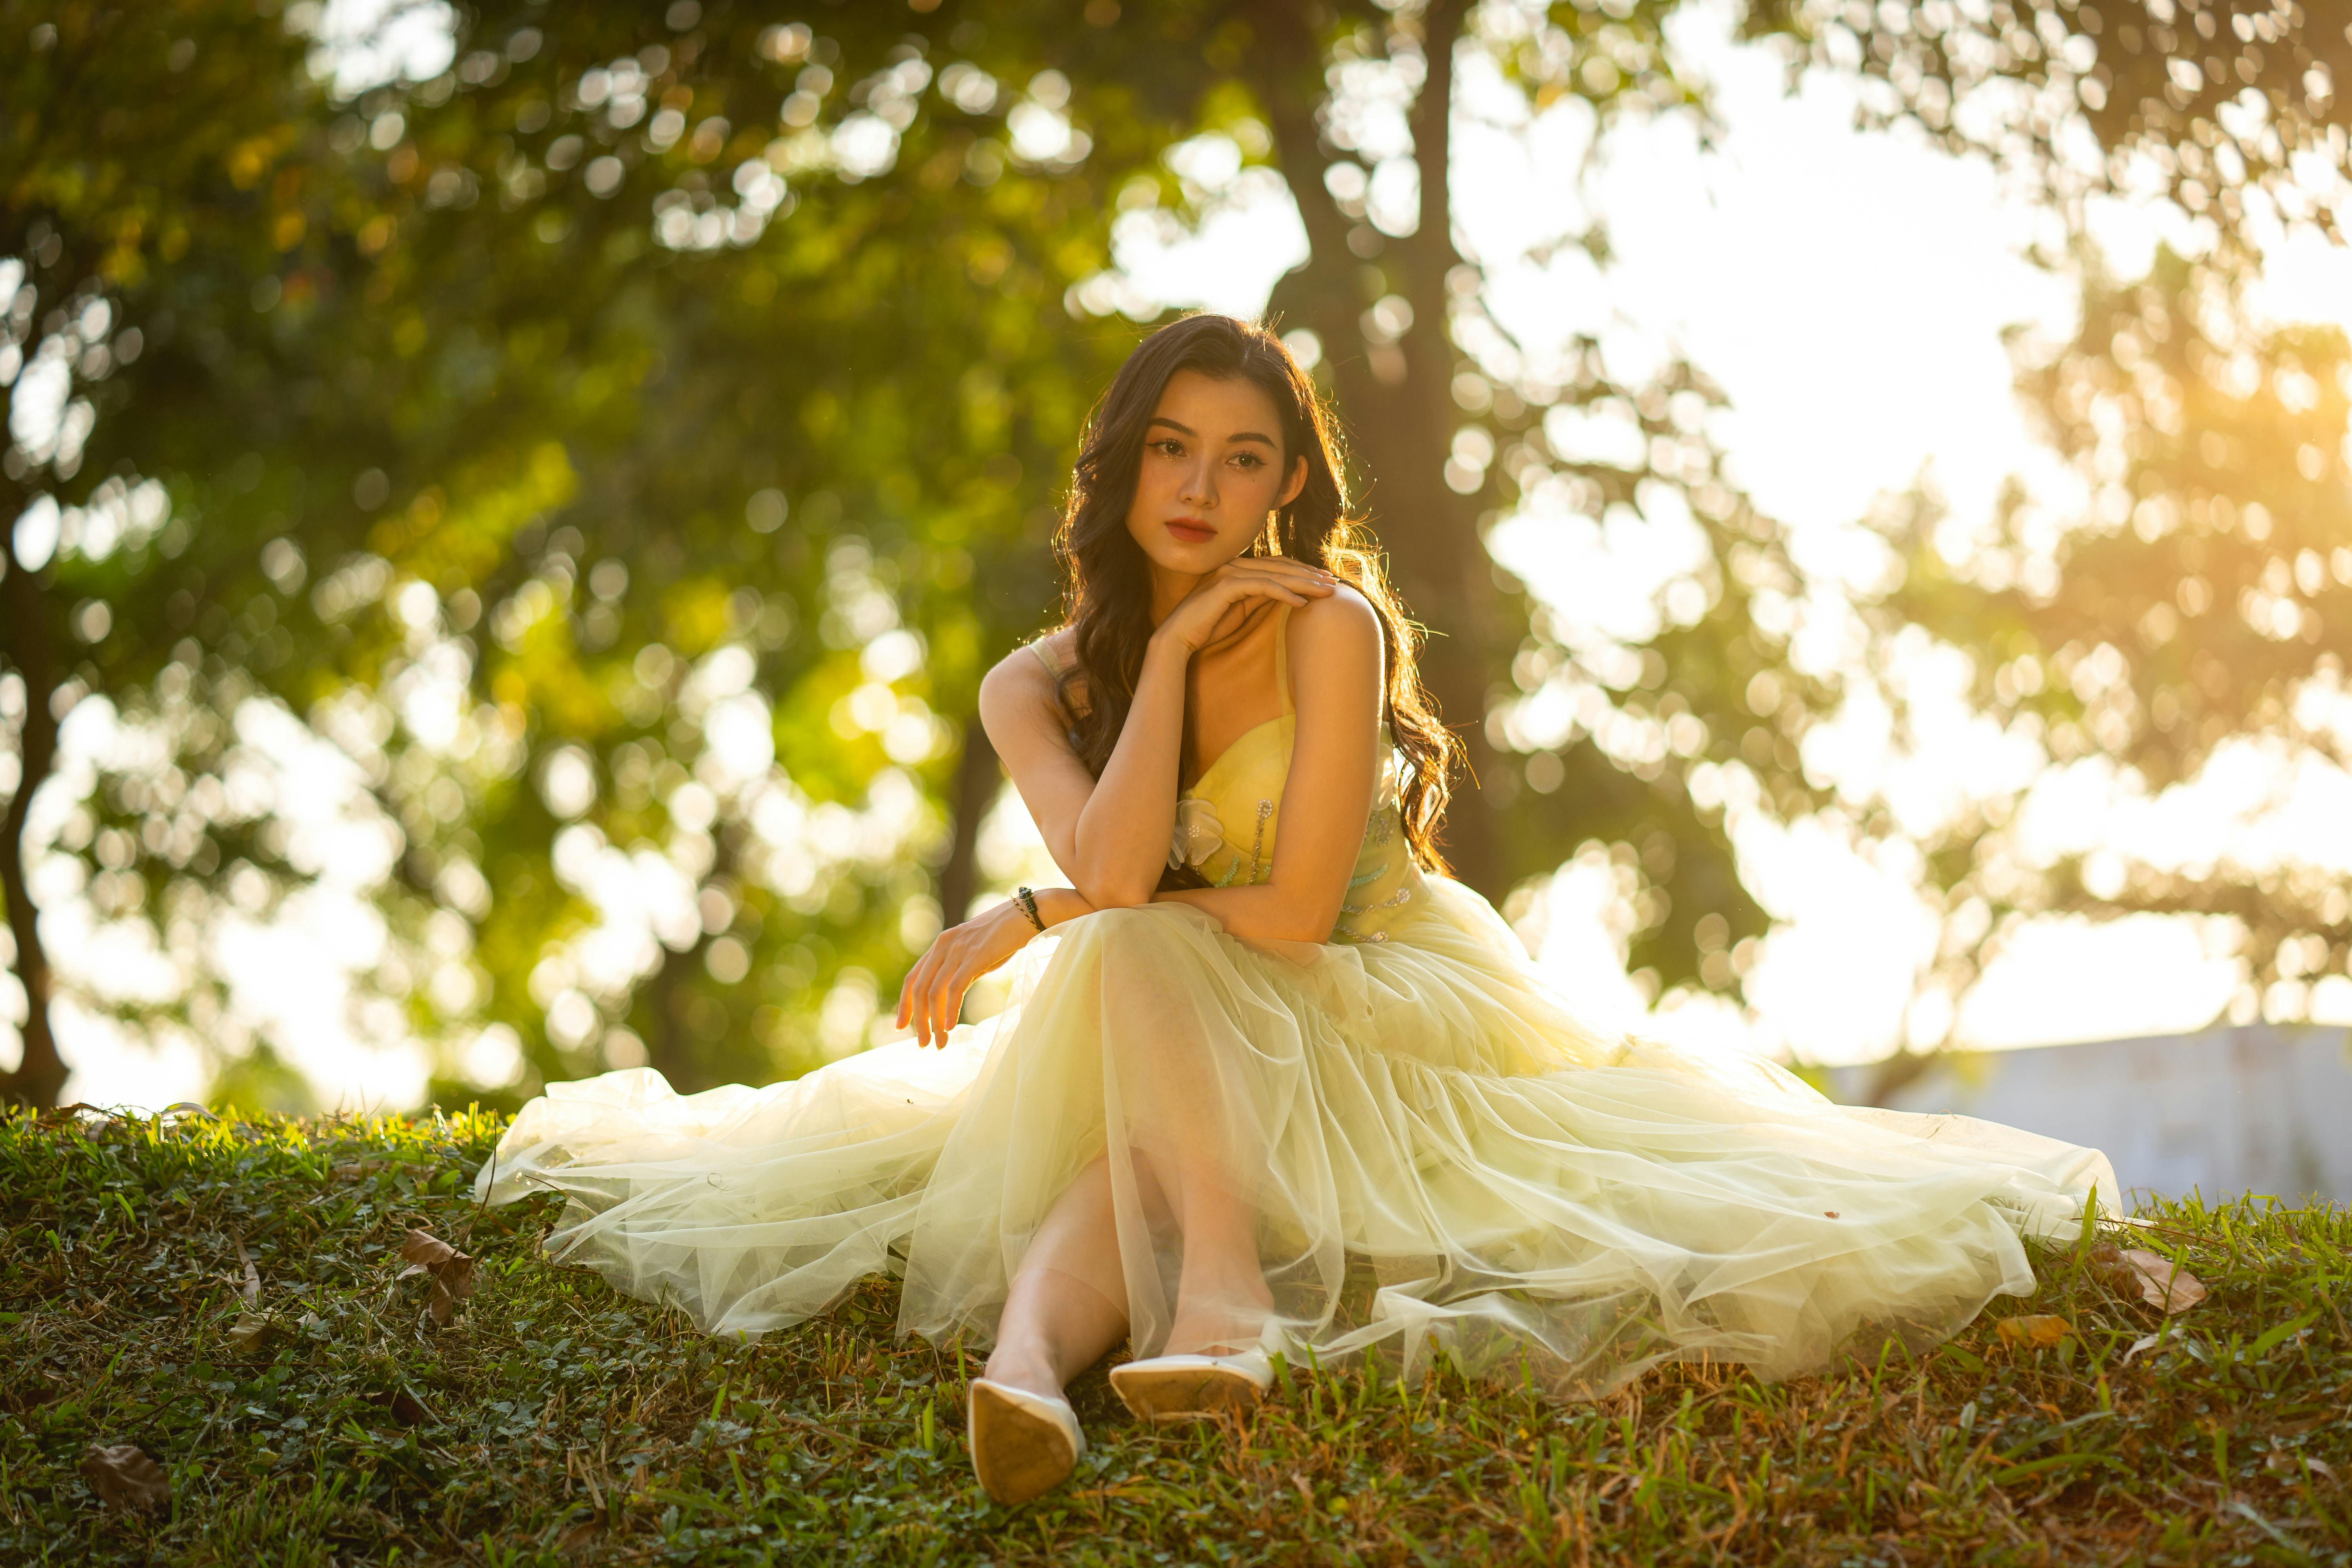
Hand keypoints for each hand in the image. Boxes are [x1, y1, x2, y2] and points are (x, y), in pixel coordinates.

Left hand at [895, 899, 1038, 1047]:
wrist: (1028, 915)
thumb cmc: (1005, 938)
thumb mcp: (974, 955)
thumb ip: (960, 972)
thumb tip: (952, 999)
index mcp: (940, 945)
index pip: (913, 978)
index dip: (904, 1004)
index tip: (900, 1026)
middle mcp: (943, 946)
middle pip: (919, 989)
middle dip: (919, 1020)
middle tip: (923, 1044)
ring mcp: (958, 951)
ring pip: (934, 992)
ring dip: (934, 1022)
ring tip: (939, 1043)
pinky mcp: (974, 956)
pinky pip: (956, 988)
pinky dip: (950, 1010)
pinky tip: (950, 1028)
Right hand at [1149, 556, 1335, 656]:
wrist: (1178, 638)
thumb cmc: (1207, 627)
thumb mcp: (1240, 609)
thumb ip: (1259, 596)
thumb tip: (1287, 592)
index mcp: (1237, 568)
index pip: (1277, 565)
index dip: (1302, 571)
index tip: (1324, 581)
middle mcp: (1233, 565)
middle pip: (1280, 566)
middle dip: (1310, 574)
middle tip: (1334, 583)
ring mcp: (1229, 573)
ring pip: (1275, 574)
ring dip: (1304, 583)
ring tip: (1326, 592)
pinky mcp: (1226, 586)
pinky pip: (1262, 587)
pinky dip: (1284, 593)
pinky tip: (1302, 603)